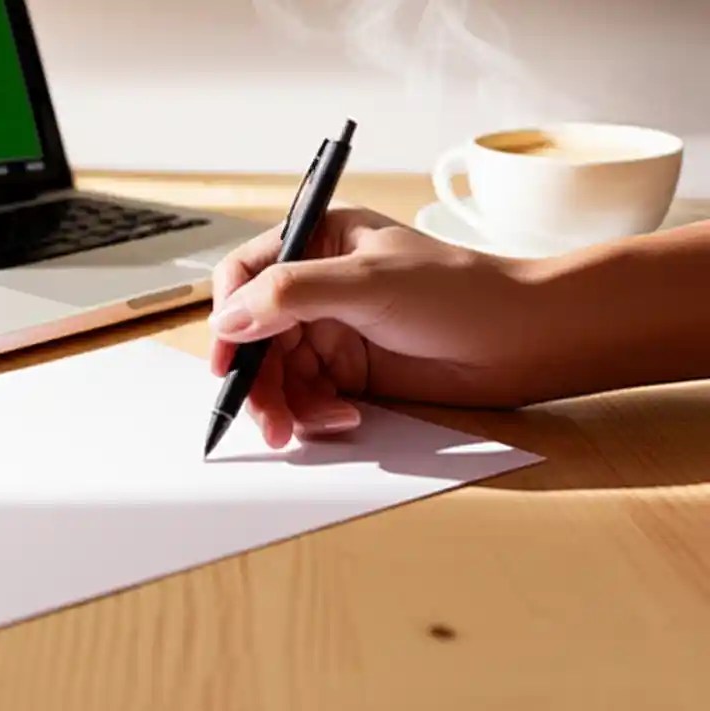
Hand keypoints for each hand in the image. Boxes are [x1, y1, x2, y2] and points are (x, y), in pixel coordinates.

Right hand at [209, 206, 547, 447]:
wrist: (526, 341)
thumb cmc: (460, 292)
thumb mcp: (367, 282)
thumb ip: (291, 294)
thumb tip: (227, 319)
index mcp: (318, 239)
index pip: (245, 274)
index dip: (228, 317)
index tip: (225, 362)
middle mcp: (317, 283)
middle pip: (255, 335)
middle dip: (258, 380)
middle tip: (268, 421)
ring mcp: (332, 329)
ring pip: (278, 373)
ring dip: (285, 406)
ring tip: (309, 430)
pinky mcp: (350, 371)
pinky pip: (307, 397)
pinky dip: (315, 415)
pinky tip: (345, 419)